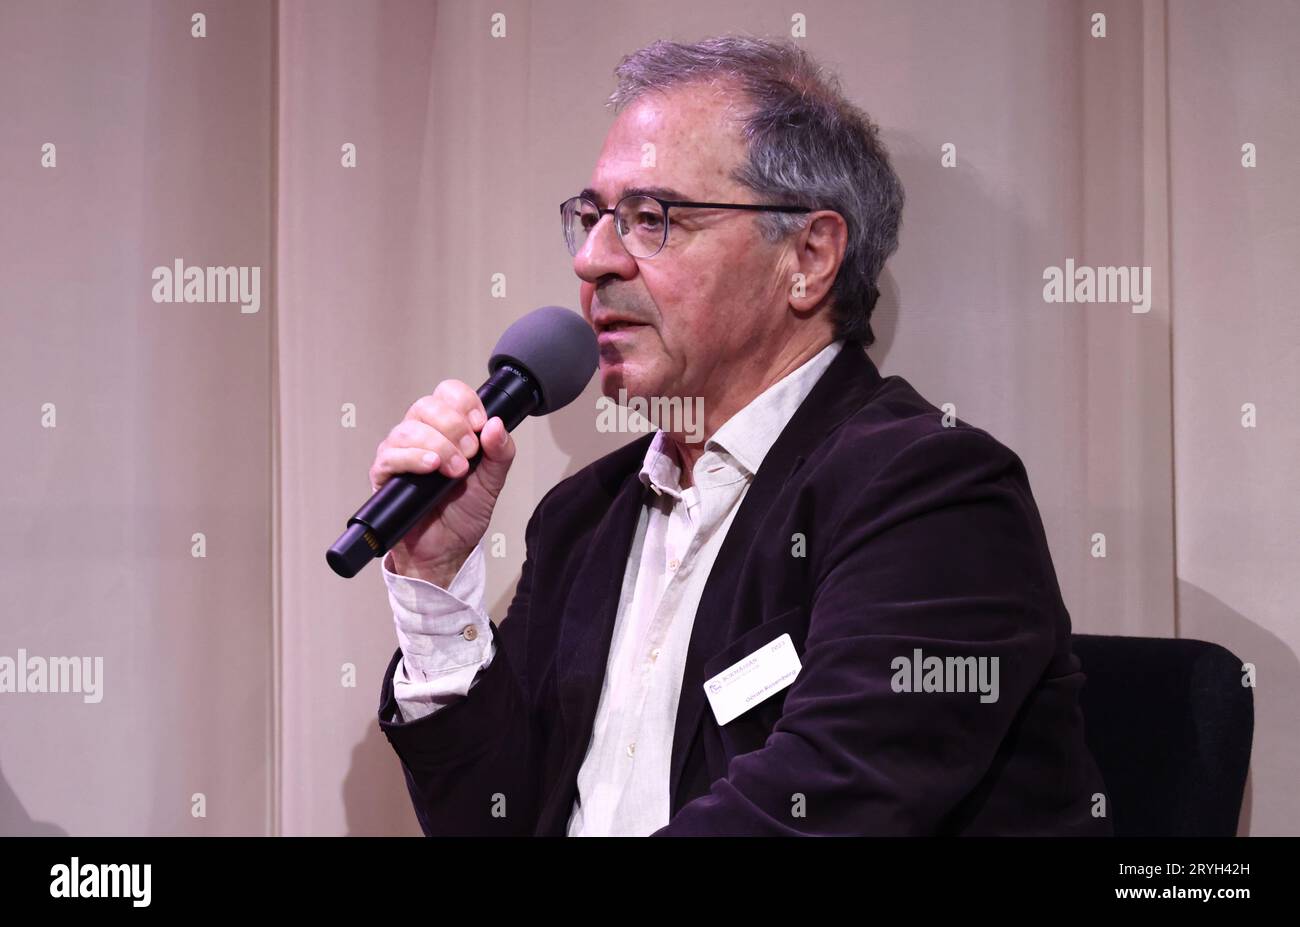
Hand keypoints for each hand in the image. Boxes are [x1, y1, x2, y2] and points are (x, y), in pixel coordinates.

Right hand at [369, 379, 515, 582]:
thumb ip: (501, 452)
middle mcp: (421, 435)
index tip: (479, 425)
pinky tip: (432, 467)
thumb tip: (496, 425)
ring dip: (438, 445)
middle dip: (453, 426)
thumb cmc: (464, 514)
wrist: (447, 549)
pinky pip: (390, 455)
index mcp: (446, 429)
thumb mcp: (493, 481)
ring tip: (455, 470)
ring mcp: (400, 453)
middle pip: (426, 406)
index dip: (464, 403)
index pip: (448, 393)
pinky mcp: (384, 475)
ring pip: (408, 429)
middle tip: (469, 454)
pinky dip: (413, 457)